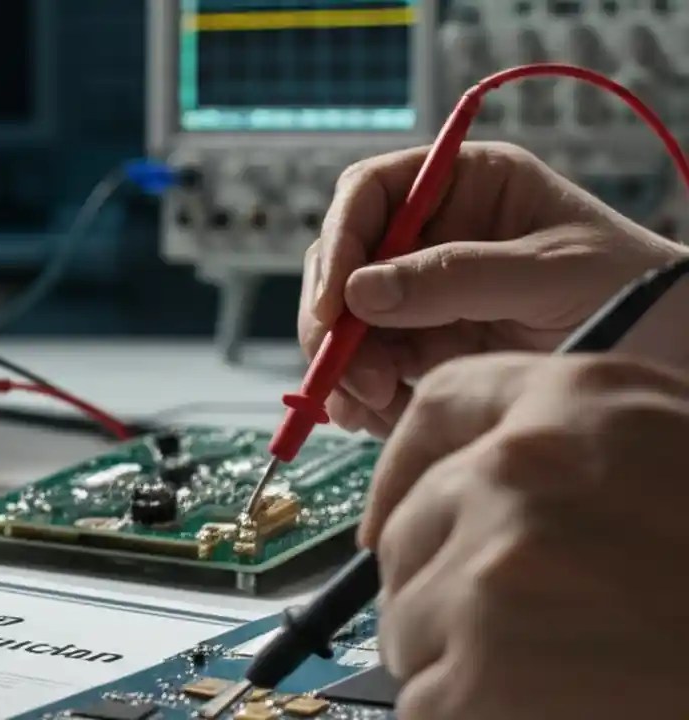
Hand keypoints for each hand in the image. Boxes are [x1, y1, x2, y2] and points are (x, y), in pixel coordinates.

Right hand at [299, 141, 688, 436]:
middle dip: (336, 319)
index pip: (371, 192)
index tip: (331, 303)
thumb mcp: (551, 276)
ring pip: (350, 321)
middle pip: (347, 261)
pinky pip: (374, 364)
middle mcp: (436, 234)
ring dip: (347, 364)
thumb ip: (457, 277)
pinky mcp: (431, 346)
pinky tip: (379, 415)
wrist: (679, 355)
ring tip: (371, 404)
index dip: (339, 241)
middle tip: (347, 372)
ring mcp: (429, 293)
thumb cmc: (636, 290)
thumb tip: (360, 292)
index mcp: (467, 185)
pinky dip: (366, 394)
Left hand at [359, 352, 688, 719]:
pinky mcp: (480, 670)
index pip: (441, 406)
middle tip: (514, 627)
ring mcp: (492, 571)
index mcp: (581, 404)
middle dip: (440, 581)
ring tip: (556, 671)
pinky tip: (547, 710)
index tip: (391, 514)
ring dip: (458, 654)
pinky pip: (429, 695)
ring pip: (410, 618)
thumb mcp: (676, 461)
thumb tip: (471, 477)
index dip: (405, 465)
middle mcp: (520, 471)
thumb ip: (576, 451)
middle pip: (412, 528)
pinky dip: (470, 714)